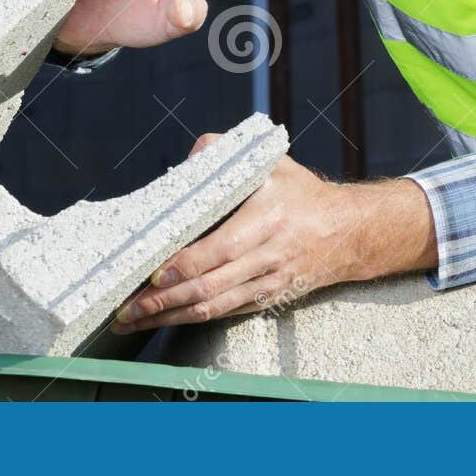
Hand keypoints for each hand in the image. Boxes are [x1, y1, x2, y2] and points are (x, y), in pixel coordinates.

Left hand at [109, 134, 437, 332]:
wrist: (349, 231)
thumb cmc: (301, 192)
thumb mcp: (272, 162)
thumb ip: (225, 153)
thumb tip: (189, 161)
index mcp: (267, 218)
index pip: (221, 249)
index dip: (186, 265)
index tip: (154, 273)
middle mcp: (268, 255)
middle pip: (211, 286)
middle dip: (165, 300)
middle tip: (127, 309)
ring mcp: (268, 281)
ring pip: (214, 307)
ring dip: (171, 317)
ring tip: (134, 322)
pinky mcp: (267, 298)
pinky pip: (225, 313)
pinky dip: (192, 319)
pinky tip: (165, 319)